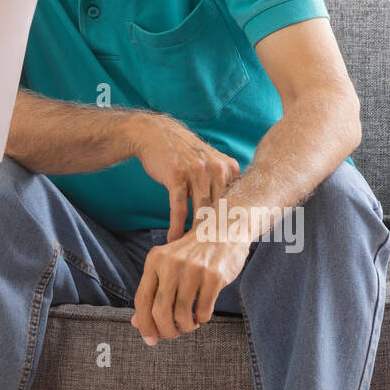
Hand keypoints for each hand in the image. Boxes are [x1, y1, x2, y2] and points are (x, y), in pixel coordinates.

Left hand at [130, 230, 250, 344]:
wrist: (224, 228)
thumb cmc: (192, 252)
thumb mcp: (167, 264)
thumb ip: (151, 290)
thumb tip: (136, 323)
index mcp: (155, 260)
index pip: (142, 299)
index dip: (144, 324)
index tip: (150, 339)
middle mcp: (171, 264)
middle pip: (160, 311)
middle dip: (166, 330)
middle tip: (172, 334)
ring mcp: (193, 270)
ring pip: (182, 315)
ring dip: (186, 326)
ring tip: (190, 323)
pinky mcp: (214, 277)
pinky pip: (203, 312)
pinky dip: (202, 319)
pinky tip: (202, 314)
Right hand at [131, 113, 240, 241]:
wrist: (154, 134)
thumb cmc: (182, 154)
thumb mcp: (208, 162)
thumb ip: (223, 183)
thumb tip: (235, 213)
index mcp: (228, 167)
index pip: (234, 203)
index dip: (230, 226)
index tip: (227, 247)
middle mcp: (215, 168)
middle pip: (218, 210)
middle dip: (214, 234)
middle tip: (209, 256)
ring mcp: (196, 171)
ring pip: (200, 211)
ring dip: (194, 235)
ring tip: (190, 253)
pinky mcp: (177, 175)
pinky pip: (178, 208)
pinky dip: (176, 226)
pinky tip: (173, 239)